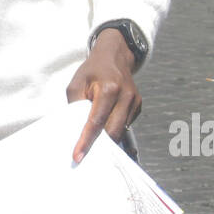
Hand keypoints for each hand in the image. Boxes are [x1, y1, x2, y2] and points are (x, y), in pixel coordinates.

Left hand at [66, 29, 140, 163]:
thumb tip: (75, 130)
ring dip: (108, 140)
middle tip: (84, 157)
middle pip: (113, 131)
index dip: (86, 141)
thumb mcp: (77, 84)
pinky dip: (114, 131)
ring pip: (121, 131)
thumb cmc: (92, 70)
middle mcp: (125, 96)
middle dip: (99, 146)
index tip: (78, 156)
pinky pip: (125, 125)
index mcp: (109, 88)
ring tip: (93, 147)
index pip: (96, 121)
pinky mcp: (138, 105)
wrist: (114, 56)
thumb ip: (76, 106)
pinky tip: (104, 132)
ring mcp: (135, 101)